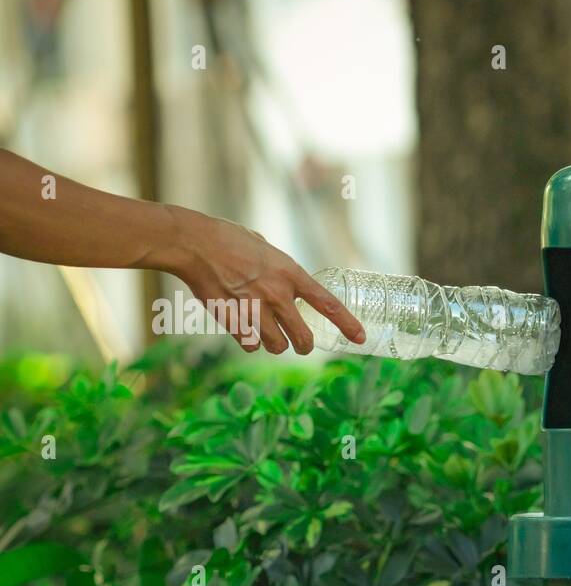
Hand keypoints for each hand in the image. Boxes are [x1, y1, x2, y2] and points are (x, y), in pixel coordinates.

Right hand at [159, 206, 365, 354]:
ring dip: (276, 345)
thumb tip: (283, 277)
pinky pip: (251, 345)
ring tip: (269, 336)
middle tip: (301, 345)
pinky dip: (250, 342)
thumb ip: (278, 266)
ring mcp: (256, 309)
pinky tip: (244, 331)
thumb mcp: (264, 247)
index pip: (328, 304)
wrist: (194, 243)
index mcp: (290, 274)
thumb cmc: (227, 238)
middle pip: (304, 338)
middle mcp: (278, 294)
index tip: (361, 337)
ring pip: (278, 347)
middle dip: (304, 345)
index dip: (347, 324)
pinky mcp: (234, 320)